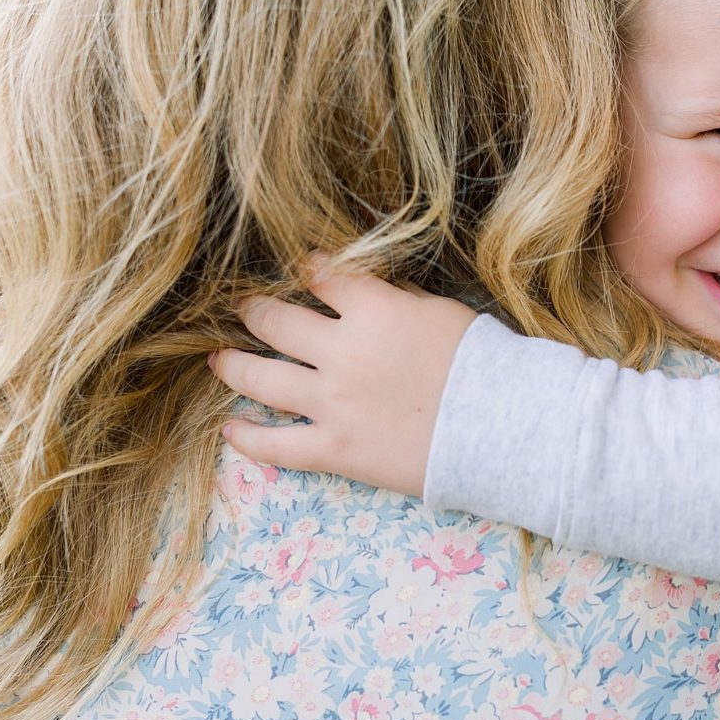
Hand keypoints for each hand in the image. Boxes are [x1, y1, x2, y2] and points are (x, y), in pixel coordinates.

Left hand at [209, 256, 478, 496]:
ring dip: (234, 364)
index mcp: (372, 310)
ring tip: (218, 359)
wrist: (501, 428)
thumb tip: (371, 290)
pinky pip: (277, 445)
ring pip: (261, 377)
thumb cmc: (483, 364)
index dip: (307, 270)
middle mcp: (341, 351)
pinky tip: (231, 428)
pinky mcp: (334, 449)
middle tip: (242, 307)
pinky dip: (248, 437)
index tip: (300, 270)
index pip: (323, 278)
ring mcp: (332, 402)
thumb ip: (397, 299)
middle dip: (255, 310)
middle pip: (278, 321)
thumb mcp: (442, 312)